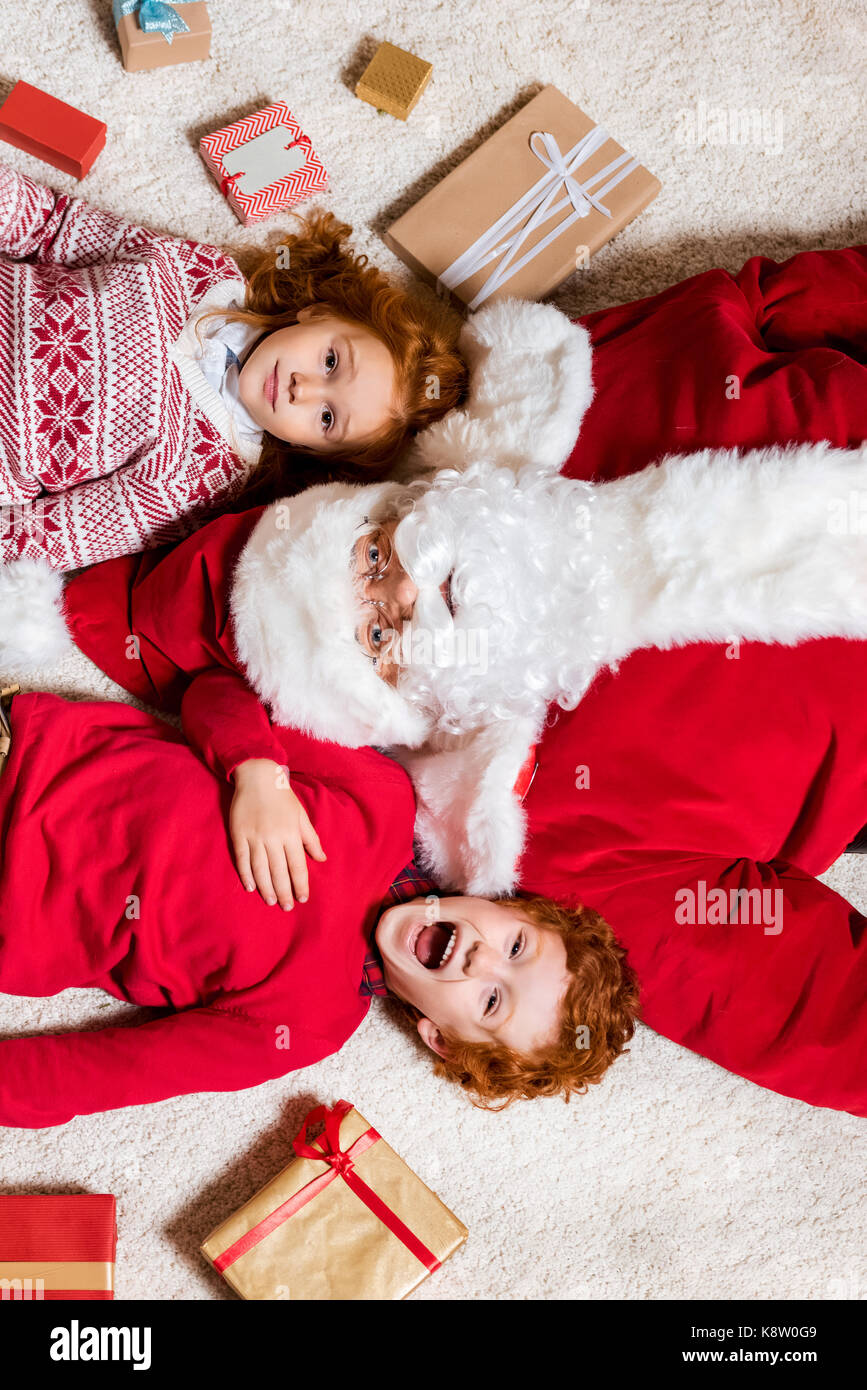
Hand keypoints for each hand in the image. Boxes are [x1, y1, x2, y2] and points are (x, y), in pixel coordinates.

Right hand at [229, 759, 325, 909]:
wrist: (257, 777)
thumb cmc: (283, 797)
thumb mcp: (301, 815)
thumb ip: (310, 838)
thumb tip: (321, 859)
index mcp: (291, 833)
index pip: (297, 865)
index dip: (300, 884)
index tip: (302, 898)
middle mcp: (273, 837)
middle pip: (279, 871)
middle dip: (284, 891)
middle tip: (286, 907)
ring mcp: (254, 836)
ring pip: (260, 869)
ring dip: (266, 887)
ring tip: (271, 901)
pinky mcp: (239, 834)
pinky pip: (242, 859)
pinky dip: (246, 874)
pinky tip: (250, 887)